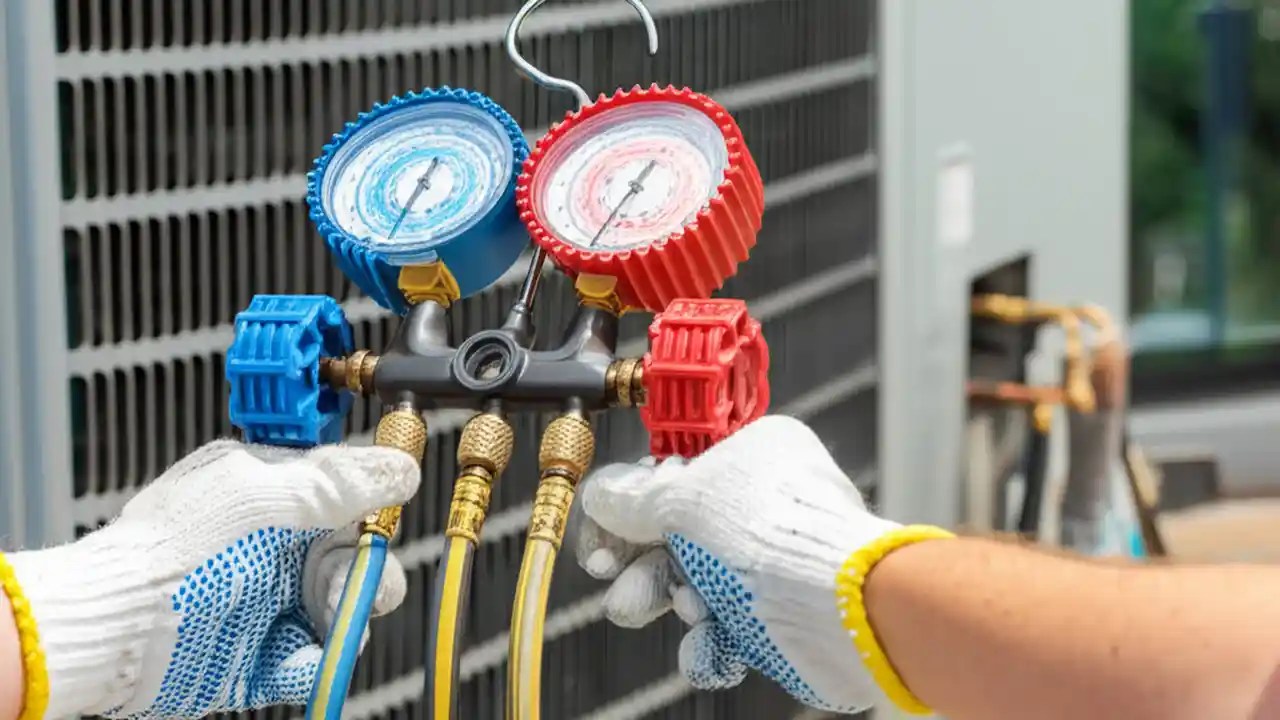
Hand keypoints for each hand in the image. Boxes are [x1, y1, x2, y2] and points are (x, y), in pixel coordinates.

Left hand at [6, 440, 418, 718]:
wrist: (117, 633)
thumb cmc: (174, 553)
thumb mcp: (262, 499)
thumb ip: (339, 482)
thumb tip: (401, 468)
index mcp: (273, 494)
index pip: (348, 492)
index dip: (373, 509)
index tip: (378, 524)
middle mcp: (277, 546)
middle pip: (358, 555)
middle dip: (367, 572)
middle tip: (354, 586)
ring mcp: (272, 602)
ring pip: (346, 610)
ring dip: (347, 618)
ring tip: (325, 624)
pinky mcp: (264, 657)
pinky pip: (313, 659)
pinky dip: (313, 664)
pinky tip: (294, 659)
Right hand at [572, 416, 915, 713]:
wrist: (837, 608)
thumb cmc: (768, 533)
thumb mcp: (679, 500)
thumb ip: (632, 499)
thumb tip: (600, 492)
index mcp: (753, 453)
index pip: (676, 470)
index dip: (631, 503)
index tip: (600, 532)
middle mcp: (765, 503)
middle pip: (677, 532)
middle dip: (640, 562)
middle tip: (610, 580)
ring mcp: (772, 560)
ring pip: (694, 582)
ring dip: (668, 598)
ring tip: (670, 608)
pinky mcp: (777, 614)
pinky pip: (725, 627)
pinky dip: (709, 641)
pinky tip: (710, 644)